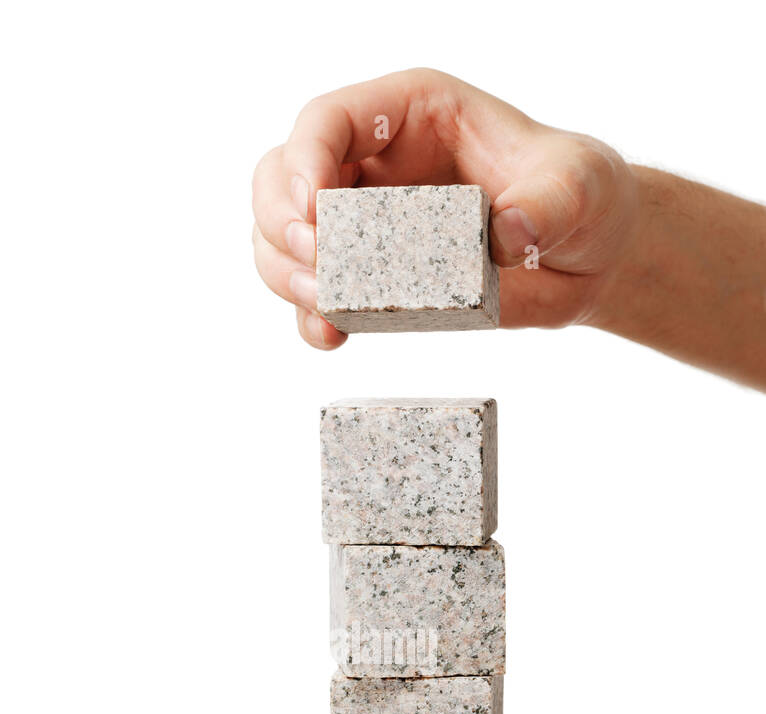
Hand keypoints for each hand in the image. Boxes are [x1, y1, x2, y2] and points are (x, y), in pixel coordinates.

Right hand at [252, 68, 637, 349]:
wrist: (588, 256)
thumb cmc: (580, 197)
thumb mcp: (578, 187)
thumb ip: (547, 203)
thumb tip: (506, 233)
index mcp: (410, 114)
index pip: (330, 120)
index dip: (306, 160)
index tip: (315, 211)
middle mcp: (374, 164)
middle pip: (282, 177)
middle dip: (284, 224)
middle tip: (320, 268)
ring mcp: (364, 223)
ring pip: (283, 238)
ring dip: (288, 276)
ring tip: (328, 307)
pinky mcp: (371, 279)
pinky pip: (315, 297)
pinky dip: (311, 319)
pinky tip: (332, 336)